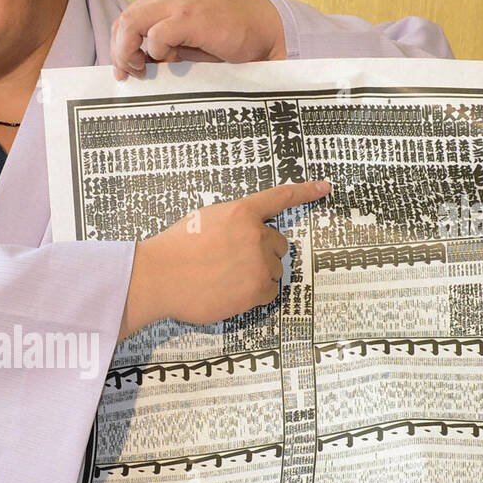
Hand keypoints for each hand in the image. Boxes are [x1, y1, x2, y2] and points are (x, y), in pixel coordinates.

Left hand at [111, 0, 287, 80]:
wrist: (264, 28)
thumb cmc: (228, 34)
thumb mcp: (186, 36)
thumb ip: (161, 42)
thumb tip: (137, 63)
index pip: (126, 19)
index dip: (118, 46)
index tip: (124, 70)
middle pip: (122, 22)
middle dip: (119, 53)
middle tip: (132, 74)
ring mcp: (177, 1)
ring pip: (130, 25)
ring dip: (130, 53)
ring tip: (145, 70)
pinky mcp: (189, 16)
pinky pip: (155, 36)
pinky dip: (157, 52)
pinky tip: (172, 59)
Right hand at [119, 179, 331, 339]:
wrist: (159, 277)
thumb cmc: (174, 250)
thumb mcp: (205, 220)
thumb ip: (232, 222)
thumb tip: (245, 235)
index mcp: (241, 213)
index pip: (280, 198)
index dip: (304, 192)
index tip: (324, 187)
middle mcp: (256, 236)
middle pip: (279, 244)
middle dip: (263, 252)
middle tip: (234, 261)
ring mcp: (258, 265)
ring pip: (274, 270)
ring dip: (258, 274)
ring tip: (227, 278)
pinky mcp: (256, 291)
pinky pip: (269, 293)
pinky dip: (255, 294)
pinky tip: (231, 292)